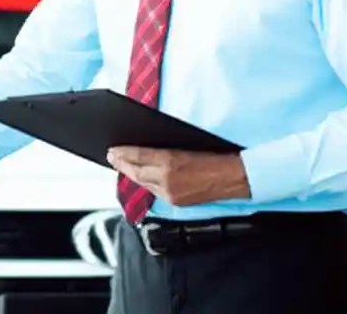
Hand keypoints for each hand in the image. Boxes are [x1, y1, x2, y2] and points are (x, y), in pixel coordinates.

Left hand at [107, 146, 249, 206]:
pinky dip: (145, 183)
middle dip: (122, 164)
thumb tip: (145, 147)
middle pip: (136, 172)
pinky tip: (141, 177)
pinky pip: (154, 191)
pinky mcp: (177, 202)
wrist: (235, 177)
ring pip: (143, 184)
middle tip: (111, 156)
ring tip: (122, 165)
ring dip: (131, 174)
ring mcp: (171, 194)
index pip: (138, 157)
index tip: (112, 149)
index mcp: (170, 162)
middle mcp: (167, 180)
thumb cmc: (216, 155)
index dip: (122, 153)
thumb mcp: (188, 144)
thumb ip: (165, 149)